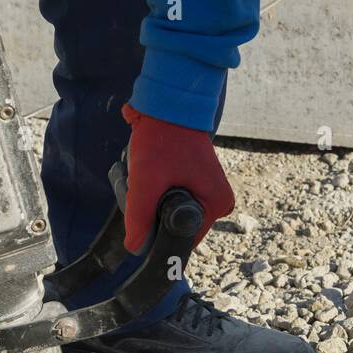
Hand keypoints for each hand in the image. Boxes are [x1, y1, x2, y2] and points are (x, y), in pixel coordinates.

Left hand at [120, 103, 233, 253]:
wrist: (168, 104)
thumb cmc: (162, 137)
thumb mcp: (147, 180)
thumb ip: (139, 216)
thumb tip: (134, 248)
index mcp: (216, 205)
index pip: (184, 239)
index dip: (159, 233)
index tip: (142, 214)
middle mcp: (218, 201)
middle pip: (178, 226)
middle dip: (155, 215)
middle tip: (141, 188)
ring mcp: (209, 190)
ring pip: (173, 212)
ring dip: (154, 202)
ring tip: (146, 176)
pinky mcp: (199, 181)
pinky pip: (175, 198)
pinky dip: (158, 191)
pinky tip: (151, 173)